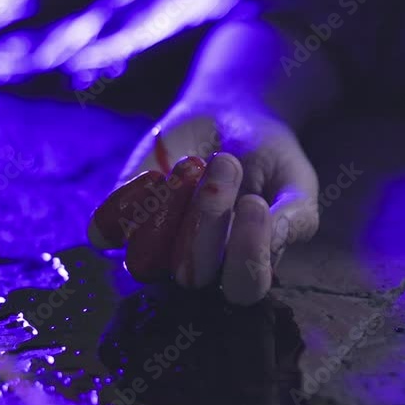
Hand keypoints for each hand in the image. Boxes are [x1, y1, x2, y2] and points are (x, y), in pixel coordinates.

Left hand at [87, 100, 318, 304]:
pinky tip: (156, 174)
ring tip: (192, 165)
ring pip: (145, 263)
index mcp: (246, 268)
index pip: (244, 289)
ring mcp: (157, 250)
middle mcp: (200, 268)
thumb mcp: (297, 181)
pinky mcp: (124, 222)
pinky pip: (107, 233)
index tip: (254, 203)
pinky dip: (128, 202)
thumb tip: (272, 237)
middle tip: (227, 164)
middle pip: (192, 274)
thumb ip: (295, 216)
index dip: (247, 254)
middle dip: (209, 216)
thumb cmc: (270, 156)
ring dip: (168, 211)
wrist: (231, 115)